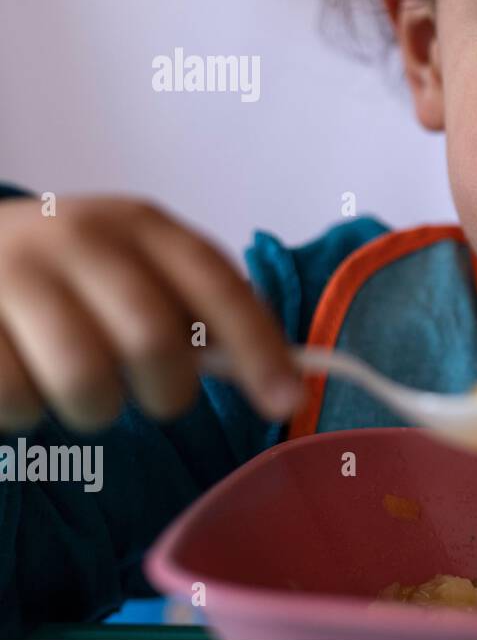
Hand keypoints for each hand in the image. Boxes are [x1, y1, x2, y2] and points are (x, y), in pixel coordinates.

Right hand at [0, 196, 300, 431]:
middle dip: (169, 392)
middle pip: (152, 339)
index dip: (258, 347)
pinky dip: (27, 414)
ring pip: (85, 380)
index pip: (217, 286)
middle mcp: (79, 237)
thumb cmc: (71, 274)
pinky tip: (24, 383)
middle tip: (158, 397)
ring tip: (84, 392)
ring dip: (96, 410)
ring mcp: (13, 274)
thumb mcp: (139, 270)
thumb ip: (201, 312)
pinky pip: (16, 400)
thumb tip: (279, 377)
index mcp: (141, 225)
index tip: (287, 400)